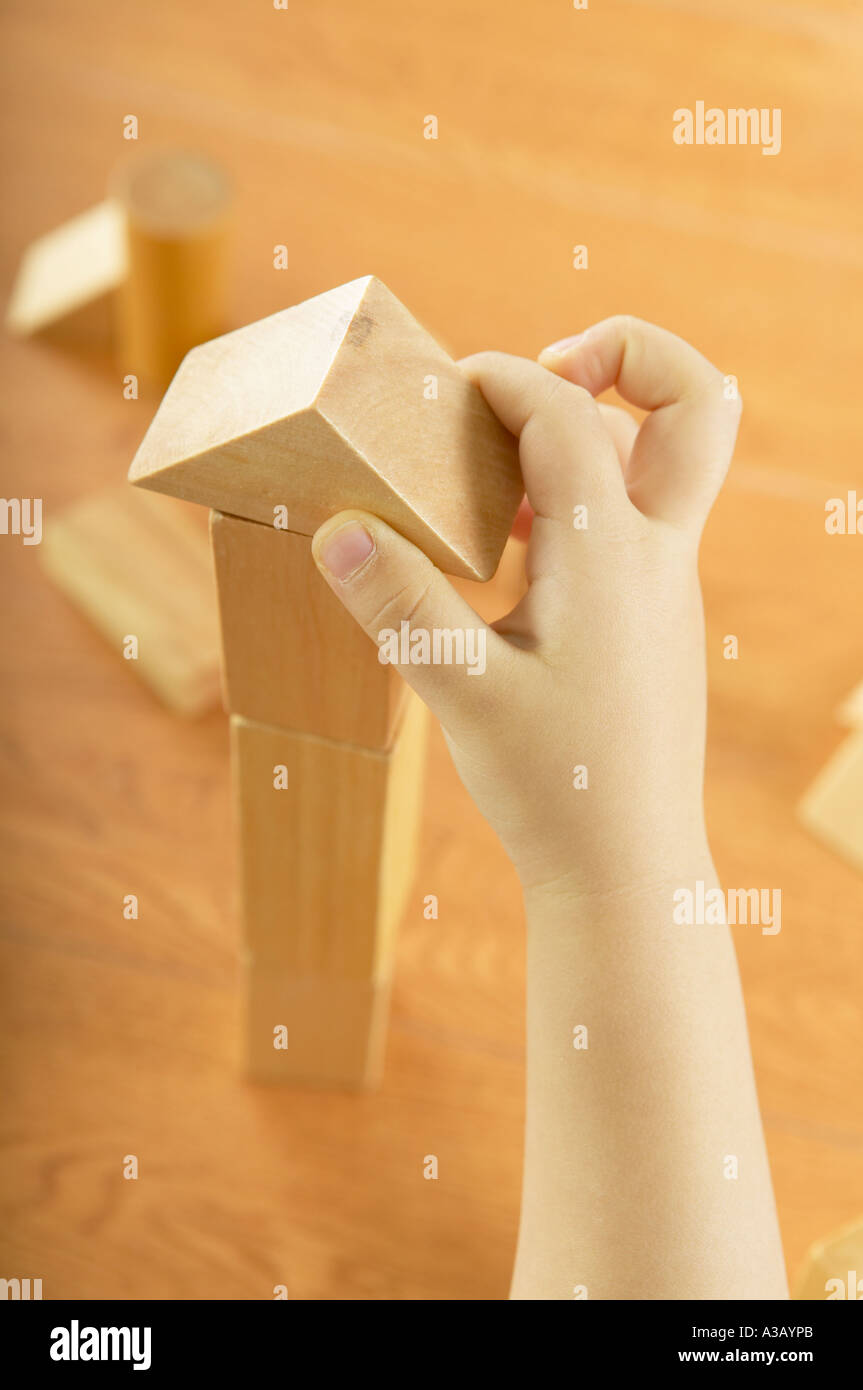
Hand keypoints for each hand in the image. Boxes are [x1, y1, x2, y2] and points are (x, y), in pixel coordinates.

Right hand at [311, 316, 740, 897]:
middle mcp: (655, 556)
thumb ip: (402, 607)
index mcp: (612, 558)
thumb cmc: (559, 792)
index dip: (504, 376)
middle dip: (630, 355)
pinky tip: (511, 542)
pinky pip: (635, 519)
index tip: (444, 388)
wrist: (628, 869)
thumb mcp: (465, 697)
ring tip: (503, 458)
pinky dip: (582, 495)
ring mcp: (663, 586)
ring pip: (667, 461)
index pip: (569, 415)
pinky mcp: (651, 618)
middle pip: (697, 406)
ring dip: (597, 427)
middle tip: (550, 369)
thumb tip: (337, 530)